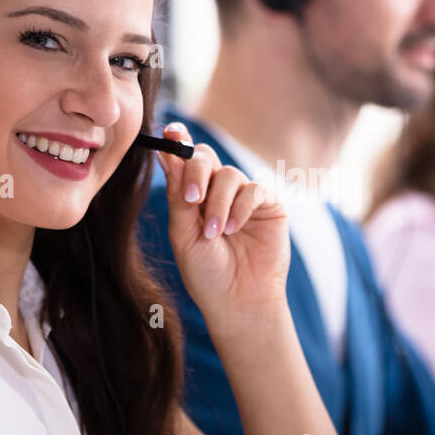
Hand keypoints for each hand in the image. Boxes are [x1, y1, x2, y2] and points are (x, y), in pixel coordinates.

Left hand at [155, 122, 289, 330]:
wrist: (238, 302)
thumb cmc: (206, 274)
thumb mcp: (183, 234)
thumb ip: (178, 195)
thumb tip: (166, 154)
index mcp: (192, 196)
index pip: (184, 160)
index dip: (177, 141)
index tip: (169, 132)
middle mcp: (217, 191)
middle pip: (205, 157)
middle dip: (196, 173)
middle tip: (193, 200)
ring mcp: (243, 196)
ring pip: (228, 174)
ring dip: (219, 203)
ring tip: (216, 233)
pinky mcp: (268, 205)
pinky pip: (253, 189)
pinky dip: (241, 207)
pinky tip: (234, 229)